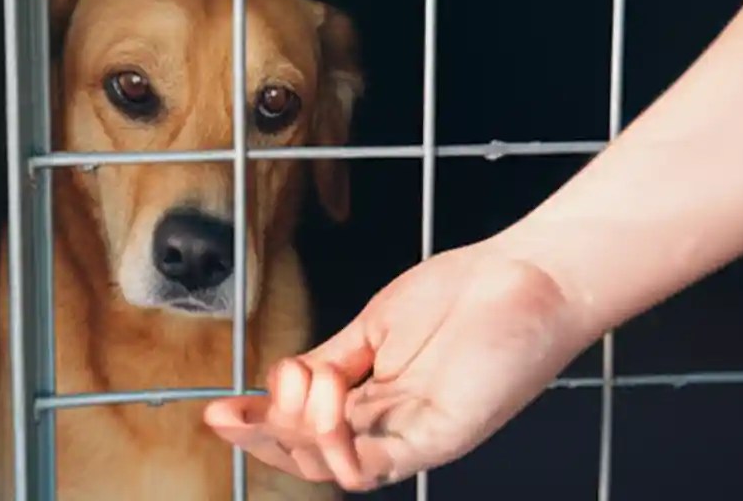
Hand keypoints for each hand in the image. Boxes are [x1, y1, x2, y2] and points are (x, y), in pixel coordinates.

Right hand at [203, 239, 594, 491]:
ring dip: (298, 432)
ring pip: (334, 468)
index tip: (217, 411)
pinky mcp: (439, 438)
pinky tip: (324, 406)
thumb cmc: (460, 293)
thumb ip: (329, 358)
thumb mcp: (373, 325)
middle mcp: (389, 427)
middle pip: (310, 455)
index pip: (304, 430)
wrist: (525, 274)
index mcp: (372, 400)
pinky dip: (337, 444)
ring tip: (304, 381)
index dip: (257, 427)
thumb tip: (278, 379)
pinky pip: (376, 464)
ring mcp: (413, 436)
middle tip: (236, 408)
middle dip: (263, 434)